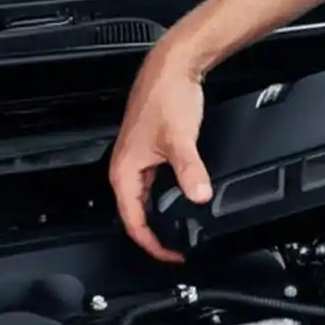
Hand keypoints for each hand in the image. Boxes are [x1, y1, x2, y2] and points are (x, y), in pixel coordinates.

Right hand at [109, 42, 212, 262]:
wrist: (172, 67)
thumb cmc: (165, 95)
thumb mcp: (180, 139)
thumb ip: (190, 171)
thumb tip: (199, 195)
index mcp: (124, 171)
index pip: (133, 223)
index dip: (153, 245)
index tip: (172, 256)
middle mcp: (127, 168)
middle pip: (137, 216)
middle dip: (156, 236)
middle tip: (178, 250)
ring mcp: (138, 160)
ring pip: (145, 201)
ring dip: (161, 218)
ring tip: (181, 232)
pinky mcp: (150, 151)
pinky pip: (154, 186)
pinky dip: (166, 199)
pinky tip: (183, 200)